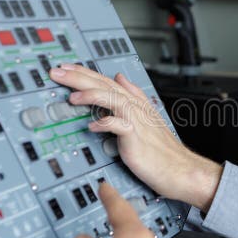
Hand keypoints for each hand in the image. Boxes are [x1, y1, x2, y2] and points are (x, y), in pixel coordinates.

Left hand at [49, 63, 221, 210]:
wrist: (180, 169)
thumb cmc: (162, 149)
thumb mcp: (146, 116)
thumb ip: (132, 95)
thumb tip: (120, 78)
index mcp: (134, 102)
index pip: (105, 81)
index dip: (84, 73)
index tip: (65, 68)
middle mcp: (135, 107)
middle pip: (105, 85)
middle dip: (79, 77)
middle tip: (57, 72)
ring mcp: (137, 121)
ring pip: (112, 98)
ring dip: (90, 95)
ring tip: (71, 96)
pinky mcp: (137, 138)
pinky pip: (119, 126)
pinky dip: (105, 123)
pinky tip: (91, 126)